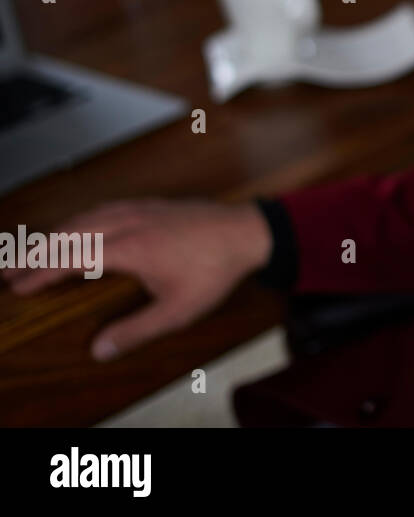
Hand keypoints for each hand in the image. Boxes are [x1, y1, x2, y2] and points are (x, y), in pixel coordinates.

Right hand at [0, 198, 271, 360]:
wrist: (250, 231)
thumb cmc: (217, 270)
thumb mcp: (179, 310)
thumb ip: (137, 330)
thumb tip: (98, 350)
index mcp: (131, 247)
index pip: (73, 258)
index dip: (41, 272)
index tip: (17, 286)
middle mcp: (129, 222)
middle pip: (69, 233)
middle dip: (34, 251)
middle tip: (7, 270)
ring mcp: (140, 208)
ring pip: (84, 217)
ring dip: (54, 234)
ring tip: (31, 252)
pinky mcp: (151, 204)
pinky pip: (103, 208)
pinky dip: (79, 220)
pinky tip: (76, 229)